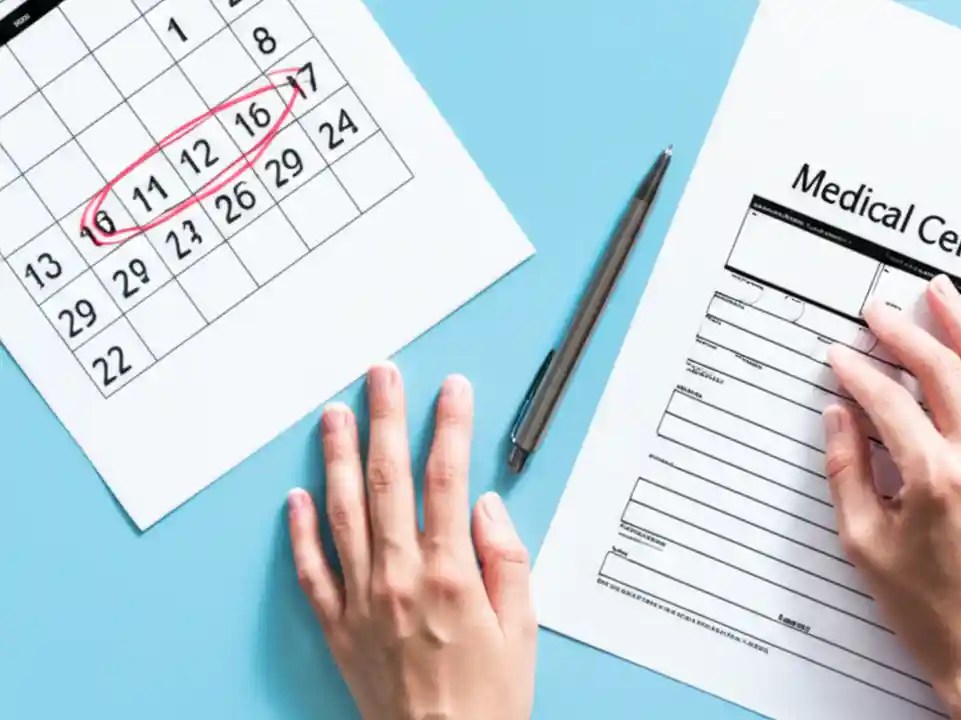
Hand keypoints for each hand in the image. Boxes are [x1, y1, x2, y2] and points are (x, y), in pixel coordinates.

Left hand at [287, 365, 535, 719]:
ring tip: (335, 416)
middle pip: (389, 480)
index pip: (448, 479)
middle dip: (386, 420)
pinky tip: (296, 495)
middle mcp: (400, 578)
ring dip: (339, 457)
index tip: (451, 389)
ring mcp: (363, 601)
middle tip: (381, 376)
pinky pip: (312, 569)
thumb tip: (487, 506)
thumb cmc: (488, 700)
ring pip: (344, 512)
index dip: (449, 427)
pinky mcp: (337, 628)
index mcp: (452, 574)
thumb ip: (506, 560)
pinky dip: (300, 530)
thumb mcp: (522, 629)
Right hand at [824, 276, 960, 719]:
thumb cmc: (927, 609)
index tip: (838, 356)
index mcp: (933, 477)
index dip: (857, 371)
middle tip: (878, 312)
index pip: (888, 400)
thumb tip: (840, 416)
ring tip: (944, 296)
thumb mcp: (863, 543)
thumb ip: (847, 471)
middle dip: (905, 333)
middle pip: (943, 370)